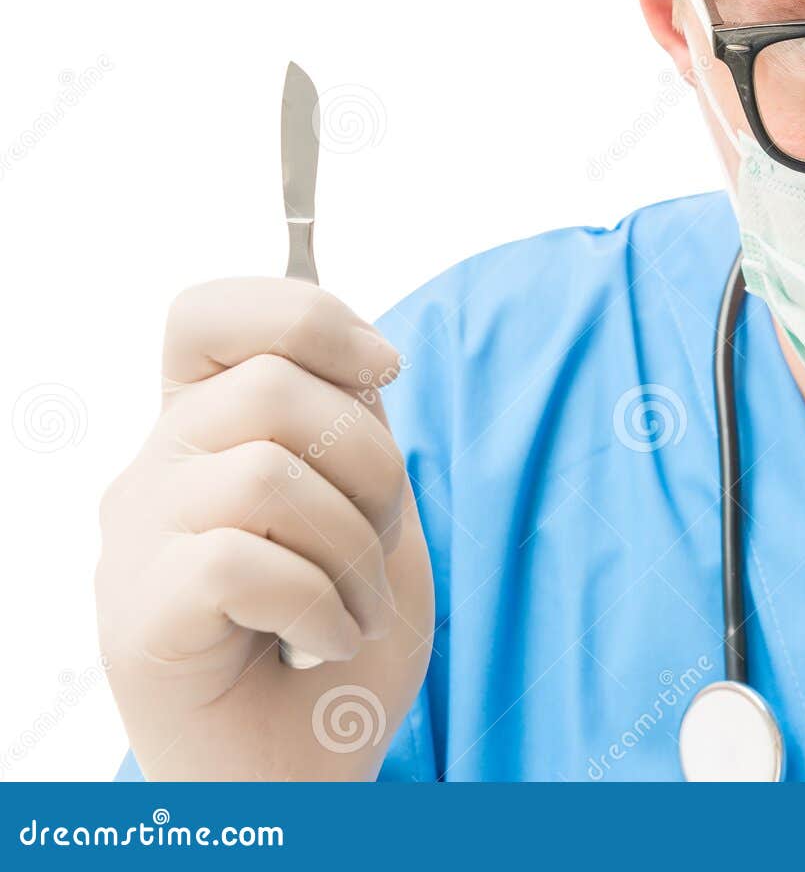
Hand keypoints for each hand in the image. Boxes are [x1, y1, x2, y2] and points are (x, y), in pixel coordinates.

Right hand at [96, 277, 434, 779]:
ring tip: (356, 611)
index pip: (209, 315)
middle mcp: (156, 471)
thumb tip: (364, 359)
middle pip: (268, 387)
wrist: (308, 775)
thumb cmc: (338, 642)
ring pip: (264, 473)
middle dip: (371, 466)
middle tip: (377, 549)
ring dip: (353, 550)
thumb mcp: (373, 515)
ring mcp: (136, 543)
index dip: (303, 315)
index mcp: (207, 433)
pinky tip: (323, 641)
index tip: (383, 370)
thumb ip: (355, 431)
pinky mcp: (137, 617)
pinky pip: (243, 559)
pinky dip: (319, 604)